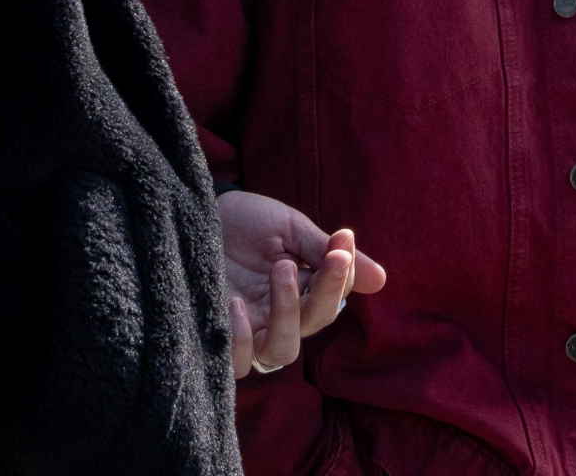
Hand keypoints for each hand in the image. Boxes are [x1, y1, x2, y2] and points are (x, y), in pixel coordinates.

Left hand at [217, 189, 387, 376]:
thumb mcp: (289, 229)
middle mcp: (278, 317)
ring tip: (278, 271)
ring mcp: (248, 330)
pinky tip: (236, 304)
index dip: (341, 275)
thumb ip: (326, 253)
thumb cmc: (246, 221)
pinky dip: (240, 339)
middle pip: (313, 325)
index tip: (342, 240)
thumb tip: (380, 280)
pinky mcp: (216, 337)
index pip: (334, 297)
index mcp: (303, 291)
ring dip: (285, 316)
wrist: (195, 213)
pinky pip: (236, 362)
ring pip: (281, 353)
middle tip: (303, 258)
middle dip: (321, 293)